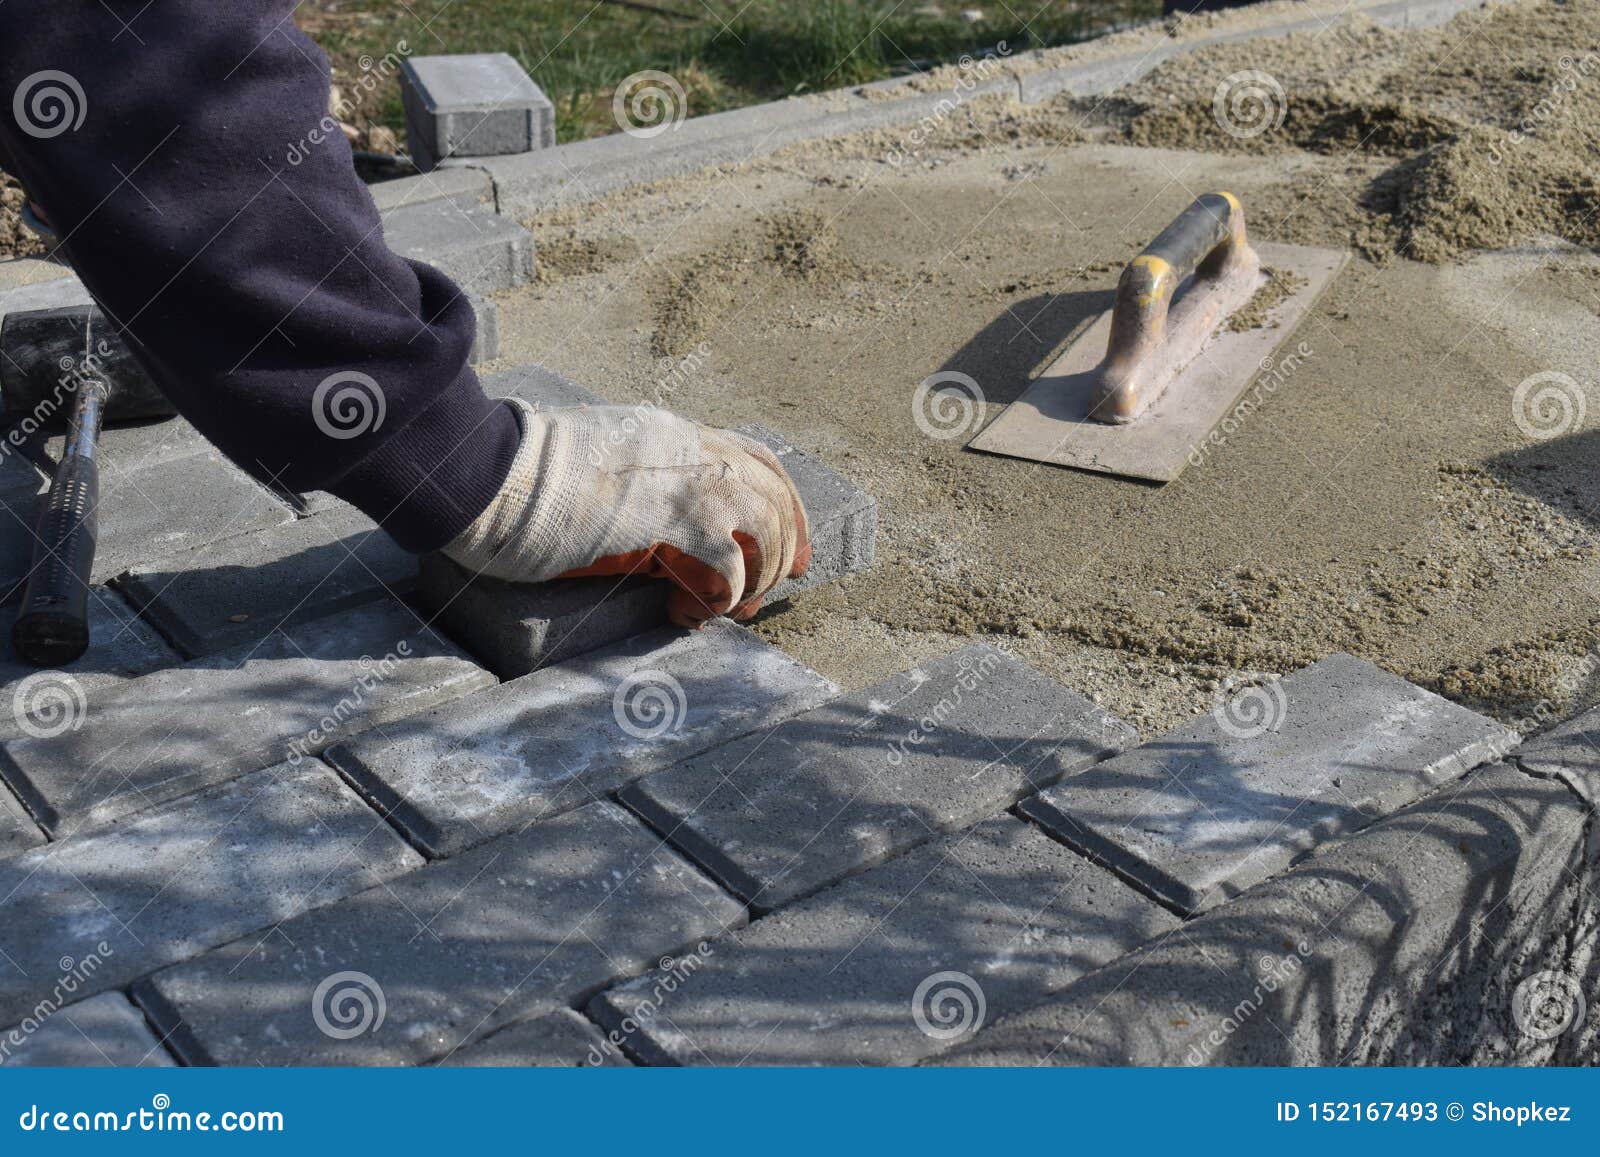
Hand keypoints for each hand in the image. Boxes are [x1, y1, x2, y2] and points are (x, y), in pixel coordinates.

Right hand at [443, 400, 809, 626]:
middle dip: (786, 540)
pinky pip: (729, 566)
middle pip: (773, 491)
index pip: (753, 456)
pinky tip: (700, 610)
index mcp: (671, 432)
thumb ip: (631, 476)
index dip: (779, 496)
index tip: (785, 533)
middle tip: (782, 579)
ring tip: (736, 604)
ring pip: (764, 528)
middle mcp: (692, 450)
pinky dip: (725, 596)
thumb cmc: (522, 471)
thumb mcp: (593, 457)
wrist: (493, 471)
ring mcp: (689, 483)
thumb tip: (640, 515)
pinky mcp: (675, 522)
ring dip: (759, 574)